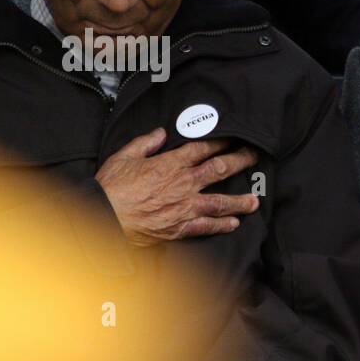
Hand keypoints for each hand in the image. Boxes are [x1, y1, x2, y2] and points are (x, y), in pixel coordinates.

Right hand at [95, 129, 260, 245]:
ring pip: (220, 202)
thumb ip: (145, 143)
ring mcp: (184, 206)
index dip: (221, 142)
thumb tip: (161, 133)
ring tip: (254, 200)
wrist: (105, 216)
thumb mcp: (125, 156)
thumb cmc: (112, 187)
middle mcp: (183, 184)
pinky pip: (206, 226)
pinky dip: (221, 225)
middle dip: (240, 161)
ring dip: (240, 200)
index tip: (234, 139)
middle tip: (254, 157)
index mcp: (170, 164)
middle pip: (219, 169)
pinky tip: (234, 224)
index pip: (203, 149)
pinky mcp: (180, 227)